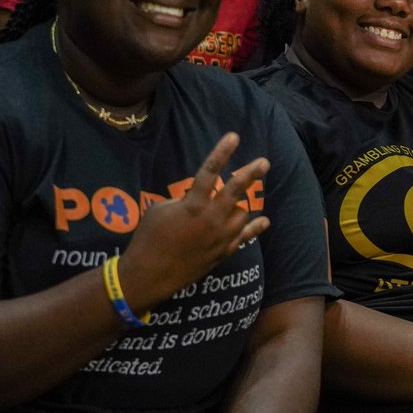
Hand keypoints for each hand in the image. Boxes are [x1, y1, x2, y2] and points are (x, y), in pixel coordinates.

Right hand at [119, 133, 271, 309]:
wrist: (149, 275)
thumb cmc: (148, 238)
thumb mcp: (160, 210)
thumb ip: (182, 200)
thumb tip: (195, 197)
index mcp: (192, 204)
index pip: (210, 171)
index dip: (222, 152)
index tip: (234, 136)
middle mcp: (211, 219)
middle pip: (236, 190)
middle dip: (251, 173)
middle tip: (264, 162)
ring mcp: (219, 237)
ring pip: (242, 214)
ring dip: (239, 206)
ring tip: (234, 203)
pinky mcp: (222, 253)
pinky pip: (244, 237)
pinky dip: (255, 227)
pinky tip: (264, 220)